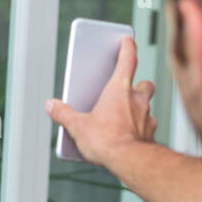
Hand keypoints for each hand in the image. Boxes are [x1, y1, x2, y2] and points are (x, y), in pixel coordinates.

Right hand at [44, 36, 157, 168]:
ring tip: (125, 117)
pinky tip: (130, 136)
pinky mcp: (150, 134)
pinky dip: (141, 129)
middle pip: (144, 83)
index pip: (128, 59)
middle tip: (126, 90)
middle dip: (138, 84)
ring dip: (139, 108)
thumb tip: (51, 106)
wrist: (129, 162)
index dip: (128, 47)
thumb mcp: (78, 126)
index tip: (128, 39)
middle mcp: (138, 99)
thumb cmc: (106, 141)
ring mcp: (147, 116)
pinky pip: (148, 127)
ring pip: (147, 106)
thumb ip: (63, 114)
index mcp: (119, 89)